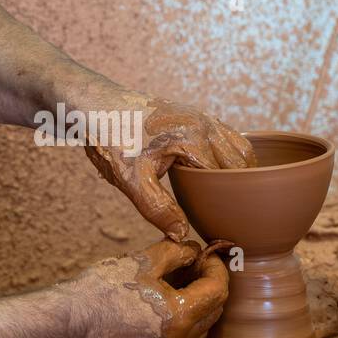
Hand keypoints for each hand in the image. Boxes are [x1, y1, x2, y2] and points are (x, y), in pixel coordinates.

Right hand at [65, 239, 227, 337]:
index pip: (218, 290)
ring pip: (200, 329)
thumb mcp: (143, 261)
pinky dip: (183, 321)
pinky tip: (164, 303)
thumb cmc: (103, 289)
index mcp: (181, 316)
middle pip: (214, 311)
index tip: (204, 254)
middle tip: (193, 265)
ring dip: (198, 304)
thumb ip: (176, 253)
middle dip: (210, 285)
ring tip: (178, 282)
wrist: (68, 322)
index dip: (215, 267)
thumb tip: (193, 250)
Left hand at [86, 99, 254, 240]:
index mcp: (194, 139)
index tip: (226, 220)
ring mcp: (201, 116)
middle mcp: (205, 123)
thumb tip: (182, 234)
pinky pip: (225, 136)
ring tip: (227, 195)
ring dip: (238, 169)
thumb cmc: (111, 136)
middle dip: (240, 185)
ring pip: (239, 145)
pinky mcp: (194, 115)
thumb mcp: (131, 179)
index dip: (230, 200)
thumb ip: (157, 208)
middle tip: (230, 212)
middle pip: (242, 160)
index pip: (230, 175)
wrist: (95, 103)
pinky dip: (229, 155)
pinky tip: (213, 175)